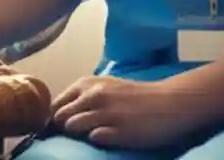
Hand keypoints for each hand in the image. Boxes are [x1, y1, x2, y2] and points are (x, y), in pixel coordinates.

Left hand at [51, 75, 199, 149]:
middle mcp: (94, 95)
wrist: (169, 103)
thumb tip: (58, 114)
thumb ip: (83, 96)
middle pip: (59, 116)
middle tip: (76, 133)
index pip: (55, 103)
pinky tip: (108, 137)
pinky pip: (94, 138)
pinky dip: (97, 139)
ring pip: (72, 127)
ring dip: (78, 134)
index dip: (55, 117)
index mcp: (88, 83)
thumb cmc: (136, 96)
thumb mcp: (106, 87)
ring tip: (94, 133)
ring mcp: (105, 112)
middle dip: (62, 127)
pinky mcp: (118, 130)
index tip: (60, 126)